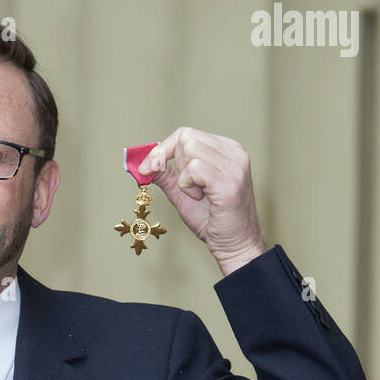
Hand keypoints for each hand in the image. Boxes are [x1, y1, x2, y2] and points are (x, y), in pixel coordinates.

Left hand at [140, 127, 266, 274]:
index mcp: (226, 150)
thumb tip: (145, 165)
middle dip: (173, 163)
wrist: (234, 246)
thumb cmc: (212, 222)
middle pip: (186, 138)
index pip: (187, 134)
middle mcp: (234, 152)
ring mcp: (234, 165)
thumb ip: (167, 176)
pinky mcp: (228, 181)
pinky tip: (200, 198)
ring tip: (198, 195)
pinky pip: (194, 169)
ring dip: (183, 178)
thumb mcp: (184, 194)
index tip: (146, 168)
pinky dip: (188, 186)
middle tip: (185, 187)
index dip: (162, 149)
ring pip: (189, 150)